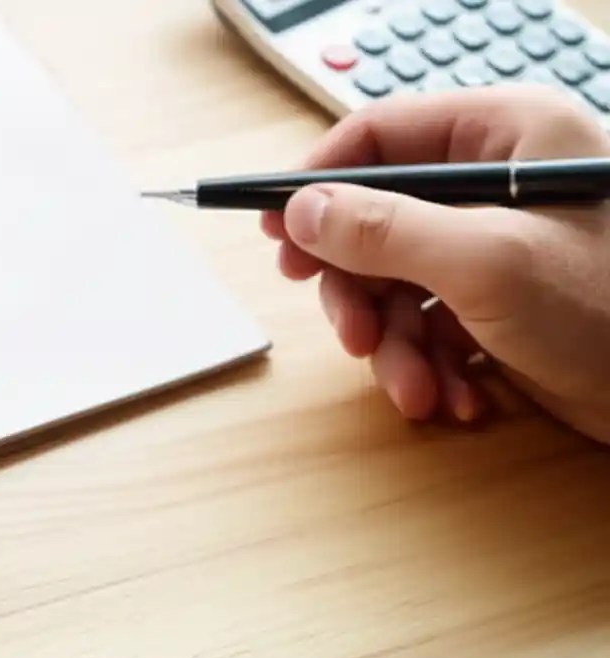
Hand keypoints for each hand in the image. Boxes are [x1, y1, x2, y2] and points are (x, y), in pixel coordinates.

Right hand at [262, 87, 609, 439]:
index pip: (381, 136)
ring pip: (394, 284)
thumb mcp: (485, 263)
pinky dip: (428, 366)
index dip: (320, 182)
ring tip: (416, 390)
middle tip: (351, 333)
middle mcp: (496, 183)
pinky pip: (428, 325)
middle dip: (360, 291)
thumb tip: (301, 211)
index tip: (276, 229)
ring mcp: (496, 246)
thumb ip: (383, 230)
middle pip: (375, 220)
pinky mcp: (498, 303)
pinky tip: (454, 398)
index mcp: (505, 137)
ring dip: (395, 347)